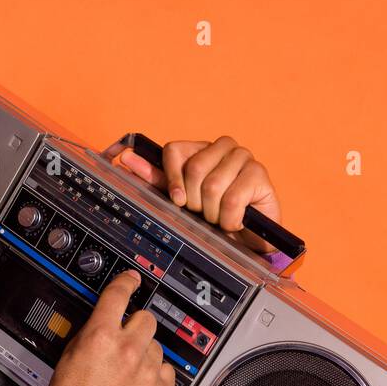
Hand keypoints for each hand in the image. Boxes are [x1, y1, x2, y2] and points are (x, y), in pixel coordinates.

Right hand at [32, 270, 174, 385]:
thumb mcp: (69, 355)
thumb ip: (93, 332)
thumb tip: (107, 320)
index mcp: (101, 337)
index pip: (119, 295)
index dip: (127, 282)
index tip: (133, 279)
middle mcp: (128, 352)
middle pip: (146, 319)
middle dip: (136, 327)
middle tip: (125, 343)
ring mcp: (147, 375)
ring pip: (157, 349)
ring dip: (145, 356)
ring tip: (127, 375)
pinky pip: (167, 374)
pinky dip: (155, 378)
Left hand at [114, 136, 281, 254]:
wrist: (248, 238)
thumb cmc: (215, 215)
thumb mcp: (182, 199)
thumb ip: (157, 180)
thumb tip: (127, 161)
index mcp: (201, 148)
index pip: (174, 149)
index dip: (171, 178)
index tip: (178, 200)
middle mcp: (222, 146)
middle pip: (194, 170)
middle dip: (195, 202)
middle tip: (205, 213)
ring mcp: (243, 157)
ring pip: (212, 186)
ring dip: (213, 214)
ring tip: (220, 218)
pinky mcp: (259, 173)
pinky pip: (232, 200)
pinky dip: (229, 220)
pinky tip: (234, 222)